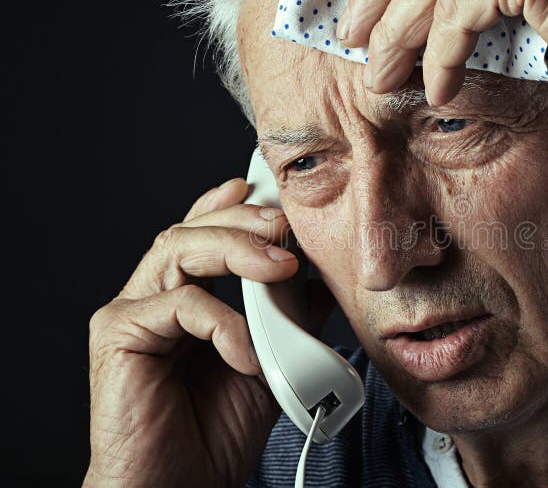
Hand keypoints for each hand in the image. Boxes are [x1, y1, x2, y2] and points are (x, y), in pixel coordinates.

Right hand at [85, 178, 302, 486]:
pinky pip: (178, 304)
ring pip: (178, 249)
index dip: (233, 208)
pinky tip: (248, 354)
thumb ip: (289, 317)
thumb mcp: (271, 362)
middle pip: (191, 230)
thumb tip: (320, 277)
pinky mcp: (119, 335)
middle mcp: (152, 295)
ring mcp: (132, 312)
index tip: (271, 196)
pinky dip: (223, 322)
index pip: (204, 233)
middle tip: (286, 227)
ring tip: (281, 268)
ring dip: (236, 250)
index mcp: (183, 297)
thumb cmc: (216, 431)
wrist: (181, 487)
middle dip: (244, 221)